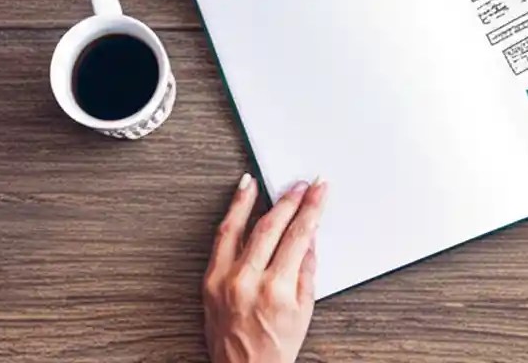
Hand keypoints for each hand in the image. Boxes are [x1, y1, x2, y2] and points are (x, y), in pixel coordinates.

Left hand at [202, 173, 327, 362]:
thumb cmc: (275, 347)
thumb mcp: (304, 310)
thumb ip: (307, 268)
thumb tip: (309, 234)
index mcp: (276, 290)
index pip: (298, 235)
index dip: (311, 208)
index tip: (319, 191)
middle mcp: (247, 281)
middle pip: (271, 226)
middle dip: (289, 200)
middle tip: (301, 184)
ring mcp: (224, 280)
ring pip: (239, 227)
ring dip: (253, 199)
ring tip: (262, 181)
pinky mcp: (209, 281)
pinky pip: (220, 240)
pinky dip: (230, 216)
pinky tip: (239, 200)